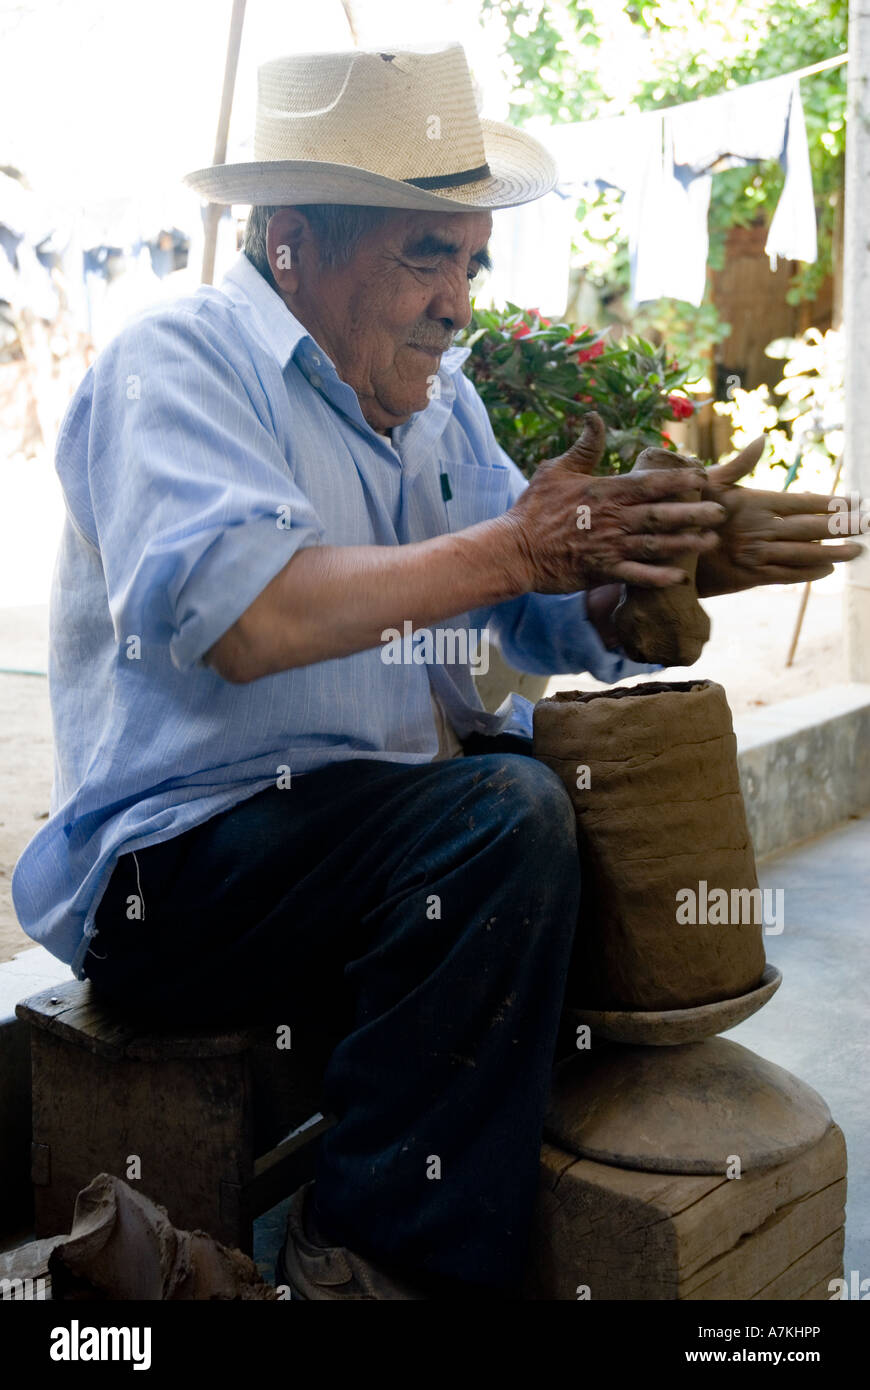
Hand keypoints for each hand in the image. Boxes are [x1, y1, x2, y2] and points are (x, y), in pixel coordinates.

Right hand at [503, 413, 726, 594]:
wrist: (514, 548)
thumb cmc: (533, 508)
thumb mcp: (556, 470)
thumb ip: (583, 447)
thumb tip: (595, 417)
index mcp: (605, 491)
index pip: (651, 482)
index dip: (680, 479)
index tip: (702, 477)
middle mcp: (613, 518)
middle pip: (662, 514)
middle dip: (695, 513)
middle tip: (721, 512)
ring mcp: (608, 546)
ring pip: (656, 544)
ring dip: (686, 544)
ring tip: (710, 541)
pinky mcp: (601, 571)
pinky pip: (636, 575)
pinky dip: (658, 577)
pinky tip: (680, 577)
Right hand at [696, 437, 863, 596]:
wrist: (664, 552)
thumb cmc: (686, 511)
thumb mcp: (708, 482)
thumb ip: (740, 463)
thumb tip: (762, 439)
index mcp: (755, 502)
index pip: (804, 501)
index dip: (833, 502)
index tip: (856, 501)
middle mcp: (760, 529)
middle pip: (812, 527)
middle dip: (844, 525)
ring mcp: (756, 554)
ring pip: (805, 553)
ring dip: (834, 551)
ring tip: (858, 549)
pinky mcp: (749, 577)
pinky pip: (786, 575)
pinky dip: (809, 572)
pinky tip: (827, 567)